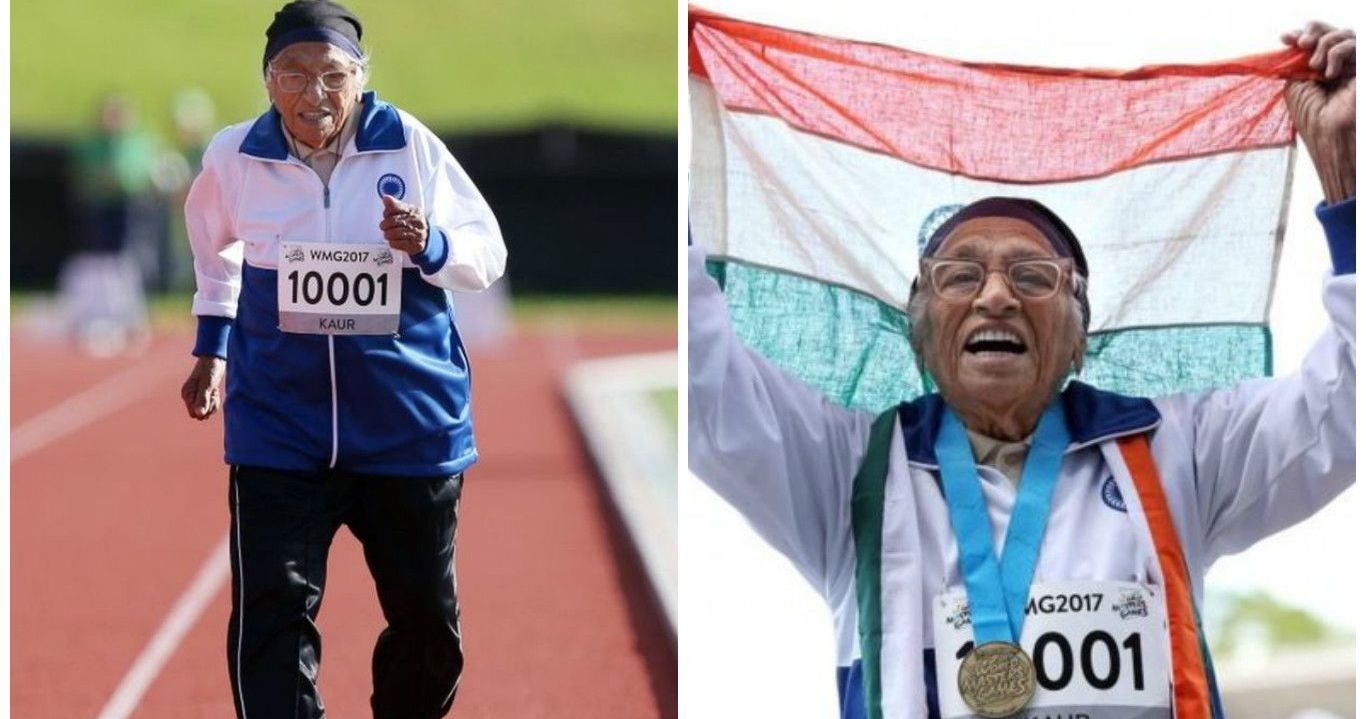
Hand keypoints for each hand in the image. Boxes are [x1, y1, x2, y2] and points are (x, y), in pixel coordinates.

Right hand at [181, 355, 225, 419]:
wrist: (216, 359)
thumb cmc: (210, 369)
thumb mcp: (207, 384)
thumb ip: (203, 400)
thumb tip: (199, 415)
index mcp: (187, 394)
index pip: (194, 413)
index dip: (204, 409)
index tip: (209, 396)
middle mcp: (190, 397)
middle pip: (200, 415)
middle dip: (209, 407)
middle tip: (213, 393)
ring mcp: (196, 397)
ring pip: (206, 412)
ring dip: (213, 404)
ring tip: (214, 391)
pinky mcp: (203, 396)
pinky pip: (209, 407)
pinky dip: (215, 402)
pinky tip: (215, 392)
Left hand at [380, 194, 428, 256]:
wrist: (426, 237)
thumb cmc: (412, 223)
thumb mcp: (405, 211)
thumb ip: (394, 205)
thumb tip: (386, 198)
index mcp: (414, 211)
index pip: (398, 208)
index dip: (388, 212)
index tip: (386, 214)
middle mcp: (418, 222)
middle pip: (395, 221)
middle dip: (386, 224)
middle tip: (383, 226)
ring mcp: (418, 234)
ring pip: (396, 233)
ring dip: (388, 234)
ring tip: (387, 234)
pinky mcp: (416, 246)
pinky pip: (399, 244)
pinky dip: (393, 243)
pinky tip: (393, 241)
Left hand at [1282, 21, 1354, 201]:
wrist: (1332, 139)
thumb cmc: (1314, 121)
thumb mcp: (1297, 87)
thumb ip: (1297, 64)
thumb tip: (1294, 42)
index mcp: (1323, 71)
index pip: (1317, 41)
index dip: (1303, 34)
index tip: (1285, 38)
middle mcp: (1341, 66)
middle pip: (1330, 33)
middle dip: (1312, 33)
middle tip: (1301, 43)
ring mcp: (1355, 67)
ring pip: (1344, 35)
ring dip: (1324, 45)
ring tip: (1315, 67)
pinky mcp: (1364, 70)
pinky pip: (1355, 45)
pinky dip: (1337, 53)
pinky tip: (1330, 73)